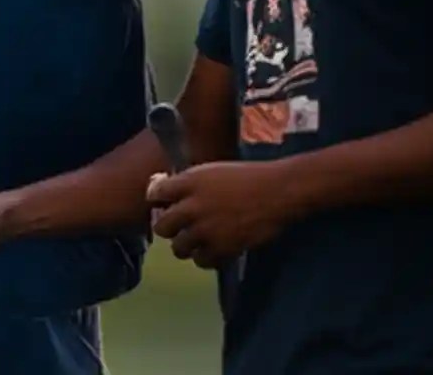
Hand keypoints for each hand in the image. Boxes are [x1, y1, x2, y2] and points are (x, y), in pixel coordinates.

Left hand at [147, 160, 298, 268]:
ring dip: (185, 245)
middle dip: (168, 227)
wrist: (278, 191)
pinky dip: (205, 257)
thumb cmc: (247, 177)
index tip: (165, 204)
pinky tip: (213, 248)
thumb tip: (166, 195)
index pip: (154, 194)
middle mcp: (192, 207)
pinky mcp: (223, 248)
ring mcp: (207, 230)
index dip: (158, 200)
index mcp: (188, 182)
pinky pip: (202, 261)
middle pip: (162, 227)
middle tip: (180, 226)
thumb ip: (188, 183)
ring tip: (197, 240)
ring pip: (178, 249)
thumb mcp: (211, 170)